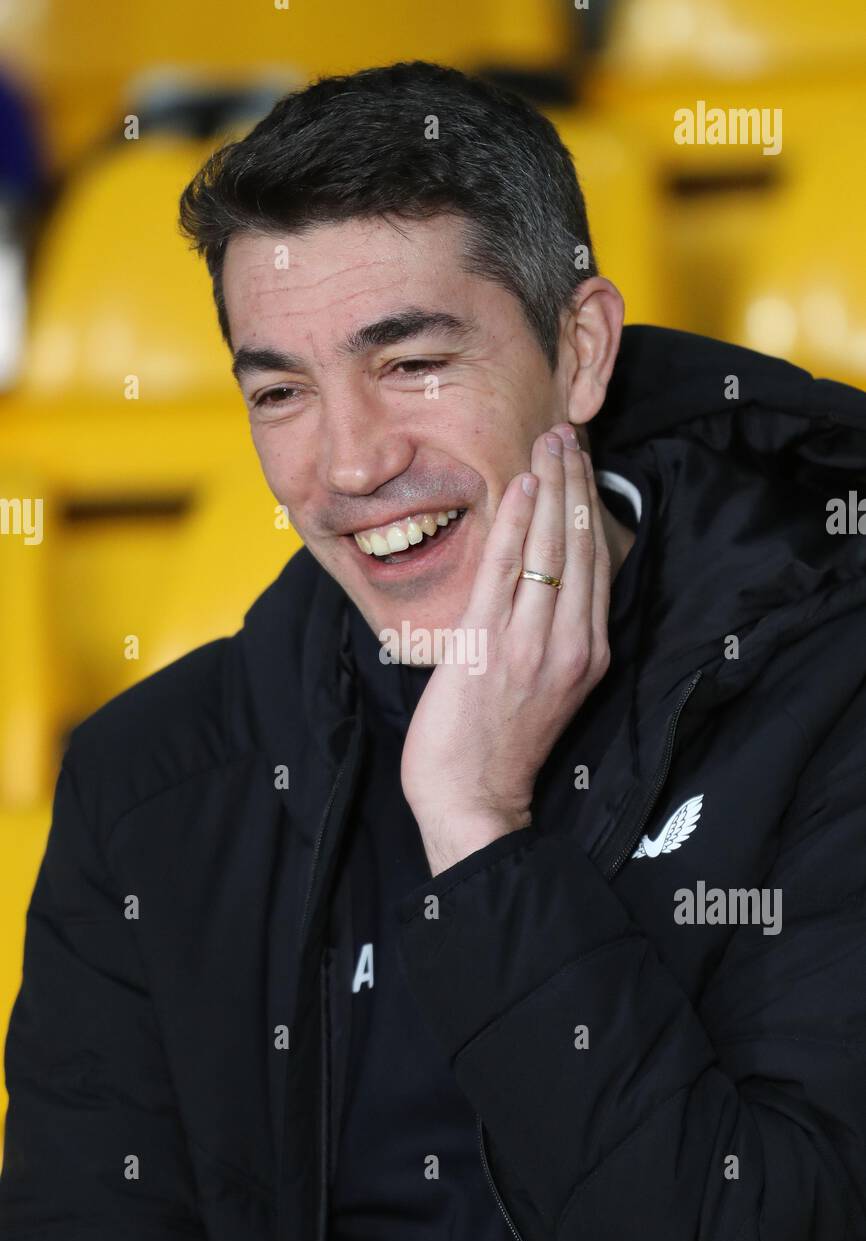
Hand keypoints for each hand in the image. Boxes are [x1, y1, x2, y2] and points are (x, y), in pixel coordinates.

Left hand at [401, 424, 612, 875]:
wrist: (475, 801)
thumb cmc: (500, 749)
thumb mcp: (546, 688)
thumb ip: (553, 635)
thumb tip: (543, 581)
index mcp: (590, 652)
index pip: (598, 562)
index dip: (591, 505)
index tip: (583, 461)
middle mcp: (572, 643)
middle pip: (581, 545)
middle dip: (576, 480)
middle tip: (568, 430)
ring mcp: (533, 644)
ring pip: (552, 549)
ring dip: (550, 487)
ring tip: (549, 441)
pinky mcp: (491, 646)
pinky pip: (507, 572)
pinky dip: (516, 525)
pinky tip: (520, 487)